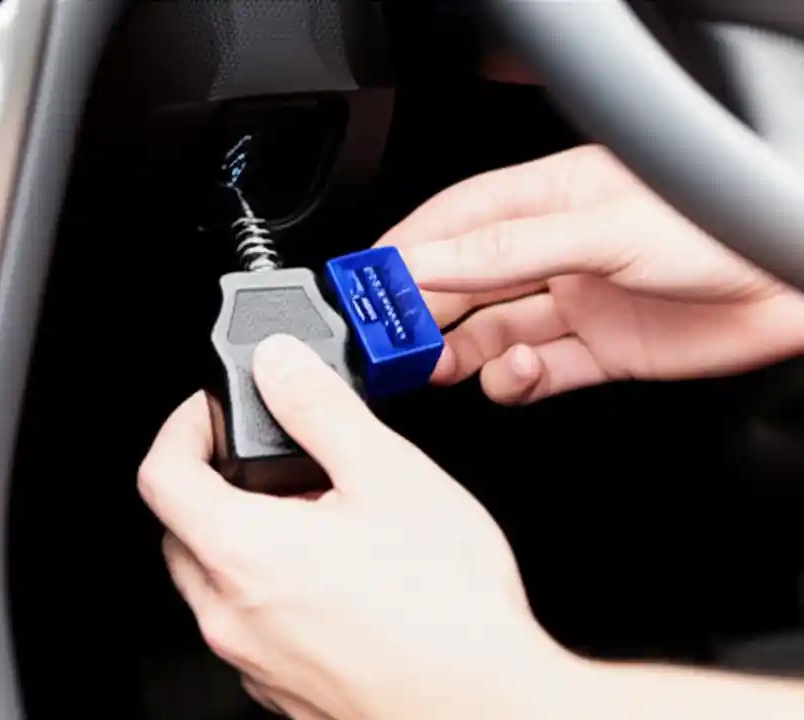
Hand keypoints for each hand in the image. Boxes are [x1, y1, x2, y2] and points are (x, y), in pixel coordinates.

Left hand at [137, 335, 581, 719]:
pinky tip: (334, 580)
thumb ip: (319, 408)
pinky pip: (250, 627)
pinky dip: (271, 592)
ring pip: (215, 582)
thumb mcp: (388, 474)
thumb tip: (278, 365)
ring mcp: (253, 661)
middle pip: (180, 529)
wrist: (489, 706)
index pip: (161, 473)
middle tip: (274, 462)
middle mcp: (230, 616)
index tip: (217, 411)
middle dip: (213, 482)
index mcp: (240, 554)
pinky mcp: (283, 691)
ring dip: (245, 540)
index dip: (183, 425)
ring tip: (318, 520)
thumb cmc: (448, 610)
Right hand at [386, 145, 803, 403]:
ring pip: (492, 331)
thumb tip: (426, 261)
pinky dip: (514, 382)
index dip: (407, 251)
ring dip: (458, 352)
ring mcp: (578, 303)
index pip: (456, 222)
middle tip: (387, 339)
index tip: (366, 283)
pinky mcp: (601, 354)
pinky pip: (537, 374)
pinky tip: (512, 377)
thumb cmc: (721, 229)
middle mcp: (557, 251)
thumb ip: (506, 250)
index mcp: (551, 199)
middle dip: (423, 310)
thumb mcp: (599, 229)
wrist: (800, 286)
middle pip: (465, 282)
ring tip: (434, 368)